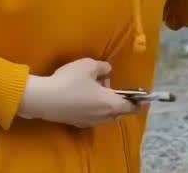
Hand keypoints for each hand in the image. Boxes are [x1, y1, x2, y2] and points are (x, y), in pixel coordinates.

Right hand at [17, 58, 143, 127]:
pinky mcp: (76, 123)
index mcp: (110, 104)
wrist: (43, 98)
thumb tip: (107, 71)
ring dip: (105, 103)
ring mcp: (88, 121)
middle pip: (118, 111)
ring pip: (104, 114)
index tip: (144, 97)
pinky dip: (93, 107)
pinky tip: (81, 96)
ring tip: (93, 87)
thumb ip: (103, 67)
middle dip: (118, 98)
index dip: (139, 102)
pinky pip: (92, 116)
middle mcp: (102, 117)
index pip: (131, 107)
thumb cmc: (70, 81)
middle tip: (106, 82)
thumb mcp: (89, 65)